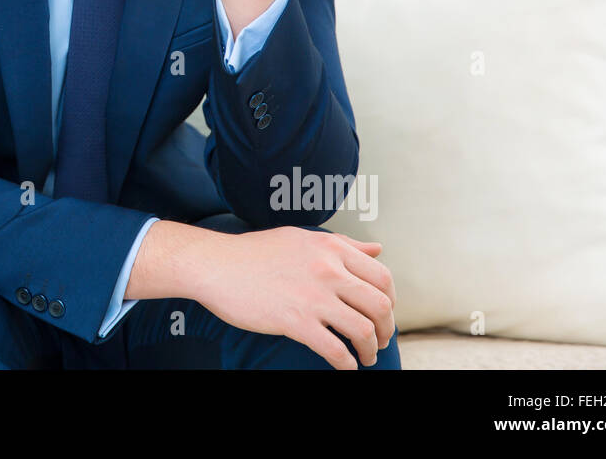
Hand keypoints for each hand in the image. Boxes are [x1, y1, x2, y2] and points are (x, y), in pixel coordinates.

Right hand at [194, 226, 396, 369]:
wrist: (215, 265)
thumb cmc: (254, 252)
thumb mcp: (302, 238)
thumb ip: (342, 244)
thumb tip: (377, 249)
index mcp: (331, 248)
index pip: (382, 277)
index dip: (390, 301)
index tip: (382, 314)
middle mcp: (328, 270)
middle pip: (379, 305)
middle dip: (386, 329)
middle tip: (379, 340)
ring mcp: (312, 296)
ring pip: (363, 330)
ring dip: (370, 349)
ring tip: (365, 357)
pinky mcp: (295, 321)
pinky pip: (335, 350)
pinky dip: (346, 364)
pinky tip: (343, 367)